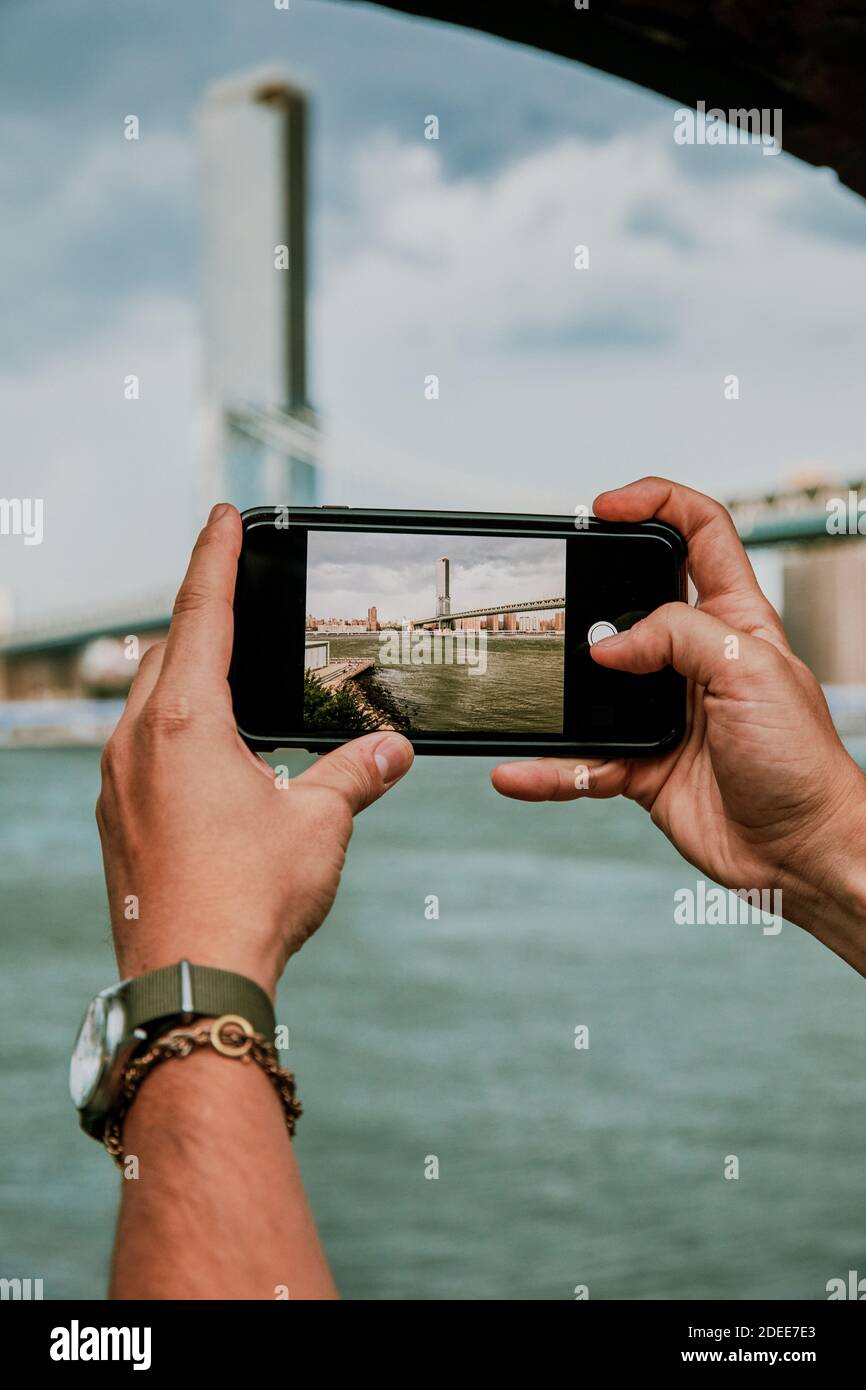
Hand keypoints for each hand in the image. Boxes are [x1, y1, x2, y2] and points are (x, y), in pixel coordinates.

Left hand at [96, 503, 413, 996]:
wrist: (189, 982)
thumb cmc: (248, 899)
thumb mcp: (318, 824)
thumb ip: (355, 774)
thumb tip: (395, 750)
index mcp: (183, 724)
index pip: (202, 614)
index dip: (217, 557)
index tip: (224, 516)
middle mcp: (136, 744)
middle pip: (166, 652)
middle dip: (202, 618)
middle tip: (236, 596)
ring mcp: (117, 785)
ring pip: (146, 702)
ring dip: (184, 677)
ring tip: (228, 674)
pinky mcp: (118, 822)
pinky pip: (140, 750)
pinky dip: (172, 730)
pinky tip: (209, 757)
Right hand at [492, 478, 865, 973]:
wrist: (800, 852)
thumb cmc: (801, 760)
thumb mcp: (750, 671)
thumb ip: (677, 637)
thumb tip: (606, 644)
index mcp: (734, 618)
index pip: (699, 533)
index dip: (656, 503)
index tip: (606, 506)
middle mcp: (694, 658)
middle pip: (628, 603)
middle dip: (587, 593)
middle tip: (554, 593)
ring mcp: (662, 712)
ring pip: (593, 686)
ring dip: (557, 689)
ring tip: (531, 684)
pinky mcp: (640, 765)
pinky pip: (581, 761)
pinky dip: (549, 769)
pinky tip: (519, 770)